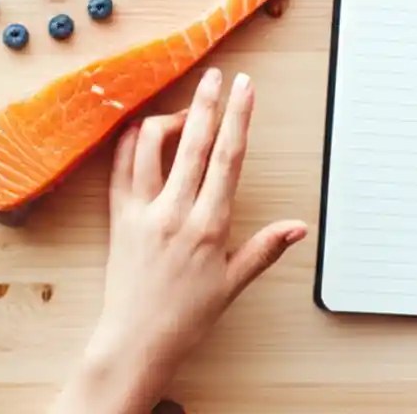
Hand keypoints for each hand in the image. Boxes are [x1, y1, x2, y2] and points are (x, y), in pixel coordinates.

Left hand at [52, 69, 307, 413]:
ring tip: (184, 111)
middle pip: (192, 142)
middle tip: (216, 76)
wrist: (137, 339)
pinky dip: (131, 144)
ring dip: (167, 120)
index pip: (227, 158)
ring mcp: (142, 211)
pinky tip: (143, 134)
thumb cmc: (186, 316)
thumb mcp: (233, 283)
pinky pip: (119, 168)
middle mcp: (174, 211)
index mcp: (208, 225)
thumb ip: (265, 248)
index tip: (244, 89)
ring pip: (150, 147)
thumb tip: (299, 227)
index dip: (238, 118)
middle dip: (207, 103)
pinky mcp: (117, 216)